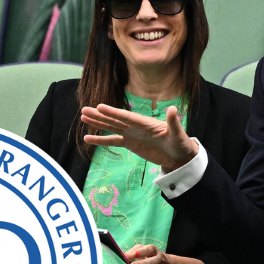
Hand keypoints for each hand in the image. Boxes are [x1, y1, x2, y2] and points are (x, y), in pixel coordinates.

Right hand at [80, 103, 197, 171]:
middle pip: (114, 120)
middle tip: (84, 110)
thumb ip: (173, 123)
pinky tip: (88, 139)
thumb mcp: (178, 134)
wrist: (179, 156)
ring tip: (83, 118)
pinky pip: (112, 141)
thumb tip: (173, 109)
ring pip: (111, 127)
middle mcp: (135, 126)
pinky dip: (100, 140)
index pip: (126, 117)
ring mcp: (131, 134)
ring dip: (97, 123)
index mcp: (145, 123)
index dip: (113, 113)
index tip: (100, 107)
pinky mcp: (129, 144)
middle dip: (100, 116)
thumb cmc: (180, 144)